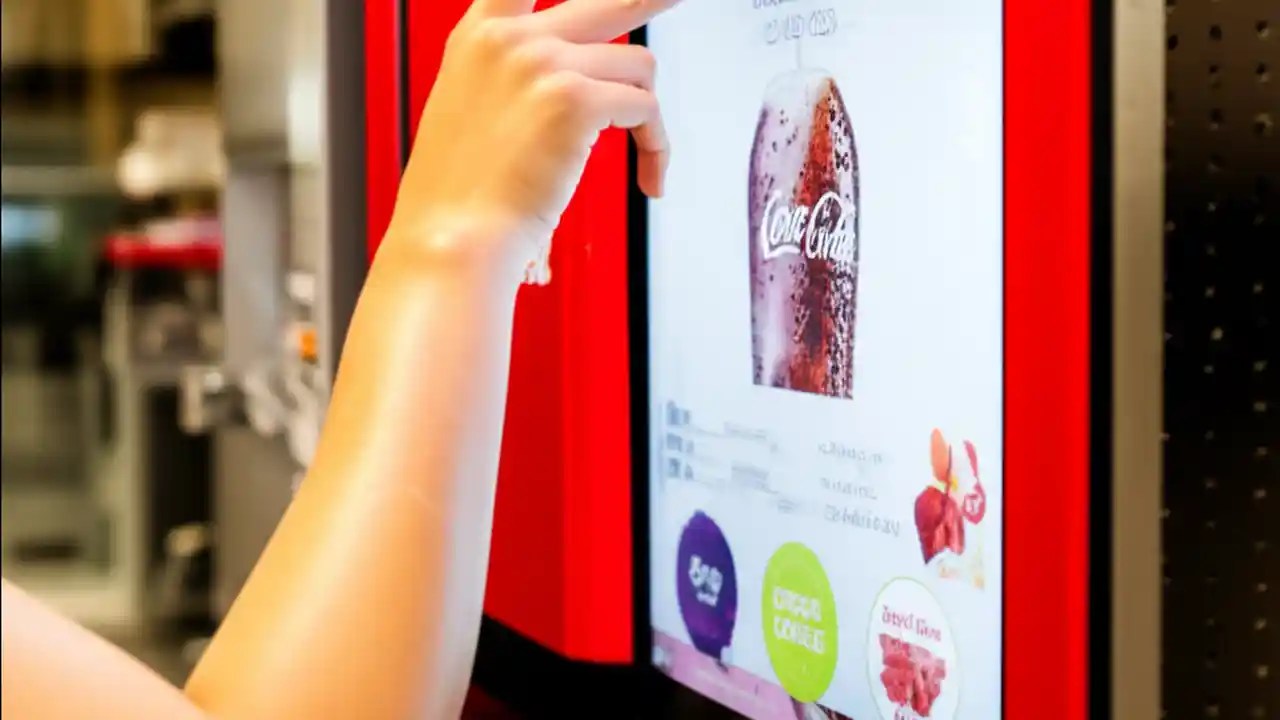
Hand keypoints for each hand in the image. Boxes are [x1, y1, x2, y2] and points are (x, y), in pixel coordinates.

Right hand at [386, 0, 677, 283]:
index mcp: (480, 36)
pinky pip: (646, 108)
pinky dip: (657, 146)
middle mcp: (511, 39)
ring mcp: (542, 64)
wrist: (453, 238)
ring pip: (638, 66)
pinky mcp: (574, 100)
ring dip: (649, 114)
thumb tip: (570, 70)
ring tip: (643, 156)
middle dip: (650, 1)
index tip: (617, 0)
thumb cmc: (462, 195)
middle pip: (609, 2)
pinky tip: (649, 178)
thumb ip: (511, 73)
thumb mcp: (468, 109)